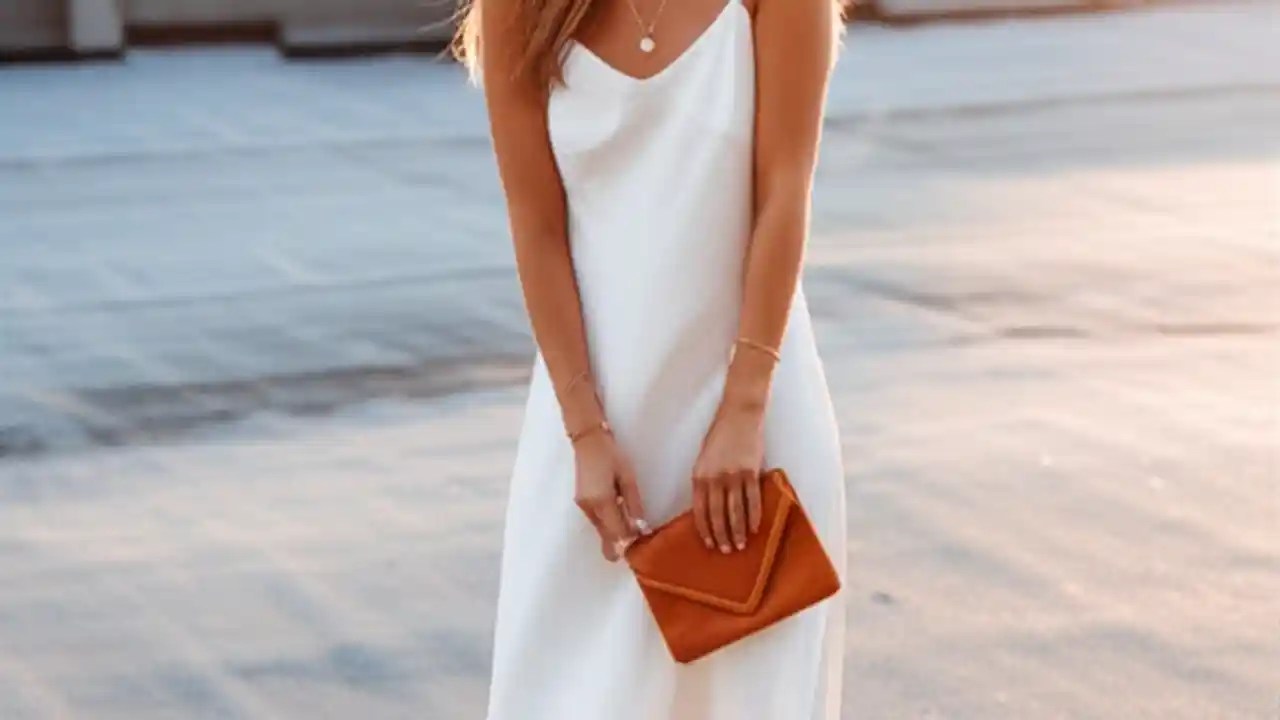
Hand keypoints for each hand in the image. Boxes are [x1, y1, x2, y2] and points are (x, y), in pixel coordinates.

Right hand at [573, 428, 649, 560]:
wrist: (588, 441)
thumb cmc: (612, 455)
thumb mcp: (628, 478)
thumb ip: (633, 505)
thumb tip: (640, 528)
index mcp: (602, 501)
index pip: (616, 532)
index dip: (627, 543)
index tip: (640, 548)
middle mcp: (590, 507)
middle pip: (606, 535)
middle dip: (620, 544)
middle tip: (637, 547)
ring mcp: (583, 506)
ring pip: (600, 530)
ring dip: (614, 534)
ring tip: (632, 531)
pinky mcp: (581, 503)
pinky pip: (596, 521)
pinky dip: (608, 524)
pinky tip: (619, 519)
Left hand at [691, 402, 765, 553]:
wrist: (738, 417)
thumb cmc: (719, 437)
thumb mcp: (703, 459)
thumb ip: (704, 482)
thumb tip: (707, 507)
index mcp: (699, 476)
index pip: (699, 510)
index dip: (704, 529)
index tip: (708, 543)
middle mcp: (714, 479)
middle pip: (717, 515)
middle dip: (721, 536)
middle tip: (726, 550)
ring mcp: (733, 476)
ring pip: (735, 512)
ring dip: (737, 531)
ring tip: (740, 544)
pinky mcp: (751, 473)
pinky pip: (752, 501)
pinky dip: (754, 517)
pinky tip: (754, 528)